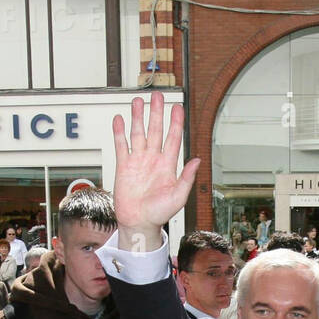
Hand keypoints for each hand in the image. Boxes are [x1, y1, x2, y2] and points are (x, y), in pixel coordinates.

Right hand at [110, 93, 200, 250]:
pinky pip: (122, 145)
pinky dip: (120, 132)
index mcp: (168, 165)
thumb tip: (198, 160)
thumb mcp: (178, 196)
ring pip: (138, 133)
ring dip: (138, 117)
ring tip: (138, 101)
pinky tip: (120, 119)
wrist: (139, 223)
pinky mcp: (124, 166)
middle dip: (157, 113)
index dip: (175, 122)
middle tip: (158, 95)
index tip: (177, 107)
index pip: (173, 138)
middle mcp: (153, 159)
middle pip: (155, 130)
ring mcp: (138, 161)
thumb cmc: (159, 213)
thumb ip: (187, 177)